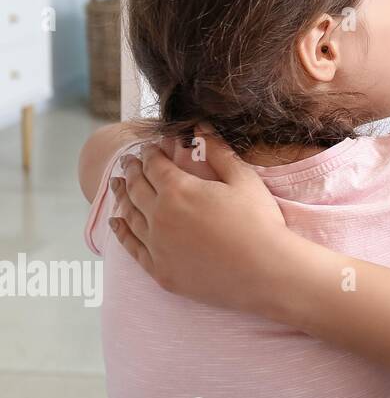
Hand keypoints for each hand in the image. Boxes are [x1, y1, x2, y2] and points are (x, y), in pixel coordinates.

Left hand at [108, 124, 300, 315]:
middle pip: (137, 188)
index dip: (150, 153)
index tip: (148, 147)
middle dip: (131, 170)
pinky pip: (132, 247)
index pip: (154, 165)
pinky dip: (120, 232)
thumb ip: (218, 151)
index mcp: (179, 190)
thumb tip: (200, 125)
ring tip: (116, 185)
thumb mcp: (243, 179)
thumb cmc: (259, 222)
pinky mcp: (160, 270)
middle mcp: (160, 216)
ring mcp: (157, 245)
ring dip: (121, 196)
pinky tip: (115, 222)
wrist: (265, 272)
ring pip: (130, 215)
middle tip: (127, 161)